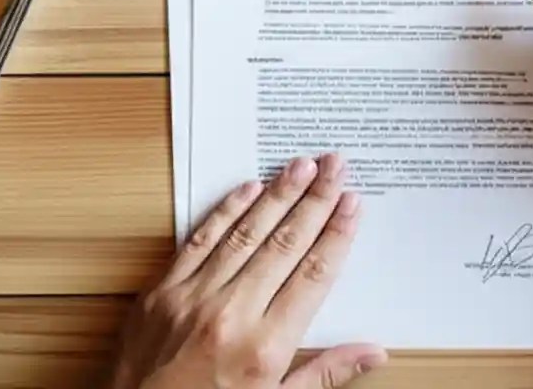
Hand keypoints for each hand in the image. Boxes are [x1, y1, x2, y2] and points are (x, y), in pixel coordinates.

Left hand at [108, 154, 386, 388]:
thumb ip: (324, 374)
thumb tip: (373, 352)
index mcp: (264, 348)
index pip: (314, 275)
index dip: (337, 235)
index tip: (353, 204)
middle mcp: (230, 315)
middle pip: (285, 243)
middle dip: (315, 200)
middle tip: (336, 166)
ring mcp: (191, 299)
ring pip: (245, 233)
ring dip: (277, 194)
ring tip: (301, 165)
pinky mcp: (159, 294)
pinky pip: (198, 242)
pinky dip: (225, 212)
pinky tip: (247, 189)